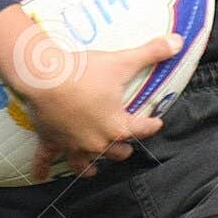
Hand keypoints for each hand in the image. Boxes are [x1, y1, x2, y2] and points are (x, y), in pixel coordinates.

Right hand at [19, 32, 183, 183]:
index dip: (151, 125)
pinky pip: (44, 159)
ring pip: (84, 163)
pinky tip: (39, 176)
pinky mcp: (50, 141)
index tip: (157, 124)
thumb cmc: (85, 72)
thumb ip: (152, 52)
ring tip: (94, 171)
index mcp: (117, 126)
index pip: (141, 129)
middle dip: (122, 149)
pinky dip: (41, 168)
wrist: (46, 78)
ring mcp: (72, 144)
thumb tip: (178, 41)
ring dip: (90, 167)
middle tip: (126, 146)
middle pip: (116, 152)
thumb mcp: (122, 61)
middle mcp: (97, 142)